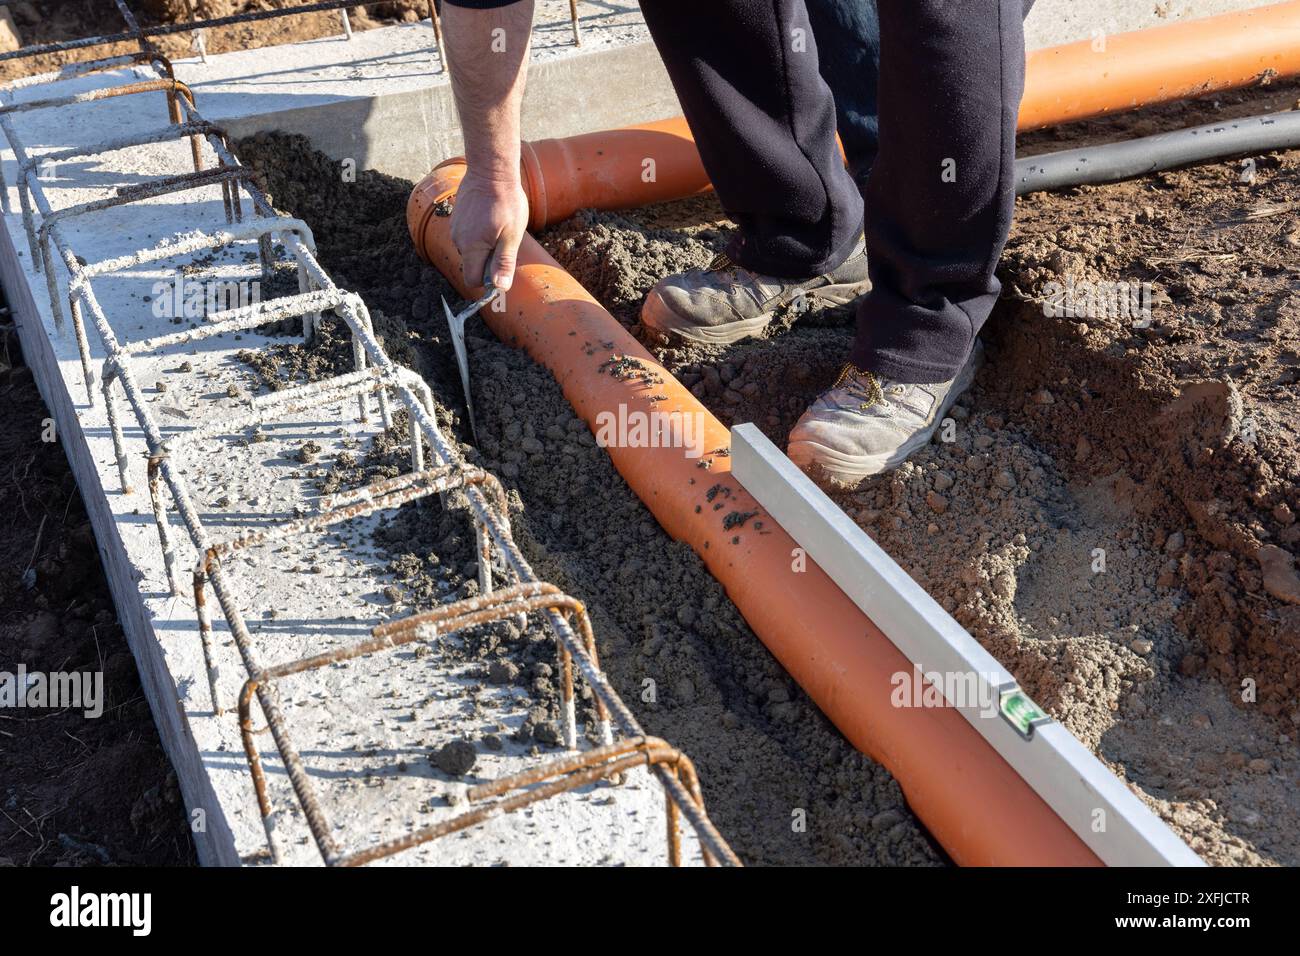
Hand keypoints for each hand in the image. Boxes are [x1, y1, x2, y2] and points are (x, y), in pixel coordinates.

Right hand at [449, 170, 528, 291]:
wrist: (491, 170)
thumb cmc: (505, 202)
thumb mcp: (512, 236)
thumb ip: (503, 263)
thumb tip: (499, 288)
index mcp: (471, 248)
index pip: (472, 280)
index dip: (487, 281)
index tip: (501, 268)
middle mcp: (457, 240)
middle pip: (471, 265)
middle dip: (487, 261)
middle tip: (504, 242)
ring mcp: (455, 227)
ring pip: (470, 250)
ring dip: (484, 246)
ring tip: (498, 226)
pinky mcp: (456, 217)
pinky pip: (467, 235)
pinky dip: (478, 233)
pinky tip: (489, 217)